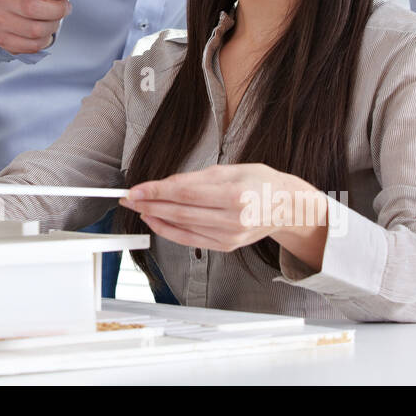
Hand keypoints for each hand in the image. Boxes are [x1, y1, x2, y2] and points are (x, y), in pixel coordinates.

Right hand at [0, 0, 78, 54]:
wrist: (29, 4)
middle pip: (30, 8)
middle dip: (56, 10)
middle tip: (64, 7)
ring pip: (34, 30)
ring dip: (52, 26)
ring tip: (53, 18)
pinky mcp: (1, 38)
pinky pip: (31, 45)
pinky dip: (44, 40)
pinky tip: (43, 30)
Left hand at [120, 163, 328, 267]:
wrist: (288, 207)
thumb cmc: (261, 182)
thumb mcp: (232, 169)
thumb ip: (198, 178)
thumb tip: (166, 184)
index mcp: (235, 194)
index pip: (185, 193)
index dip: (156, 191)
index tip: (136, 189)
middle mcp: (232, 218)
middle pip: (181, 212)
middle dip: (150, 204)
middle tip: (128, 198)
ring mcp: (230, 235)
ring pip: (183, 227)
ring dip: (156, 218)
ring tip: (138, 208)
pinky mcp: (227, 246)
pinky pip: (192, 240)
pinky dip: (170, 232)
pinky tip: (156, 222)